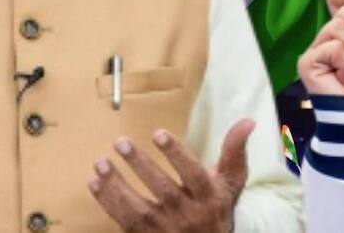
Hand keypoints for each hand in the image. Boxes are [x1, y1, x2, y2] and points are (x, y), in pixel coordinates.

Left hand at [88, 119, 252, 231]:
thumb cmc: (218, 207)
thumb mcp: (231, 181)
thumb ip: (235, 151)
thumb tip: (248, 121)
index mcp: (210, 197)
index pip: (193, 175)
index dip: (177, 155)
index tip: (159, 134)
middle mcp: (188, 215)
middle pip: (163, 189)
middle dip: (141, 165)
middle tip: (121, 142)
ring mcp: (166, 229)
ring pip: (139, 208)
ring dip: (117, 186)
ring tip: (101, 162)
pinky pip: (125, 221)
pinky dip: (108, 203)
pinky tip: (95, 183)